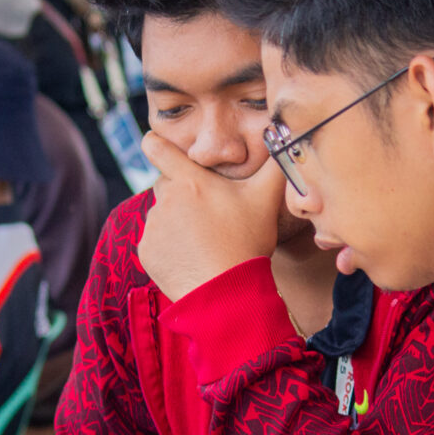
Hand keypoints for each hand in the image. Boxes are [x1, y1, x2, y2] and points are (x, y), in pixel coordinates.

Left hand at [137, 131, 285, 301]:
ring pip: (161, 214)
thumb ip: (275, 166)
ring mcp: (153, 226)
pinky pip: (155, 241)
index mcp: (190, 181)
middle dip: (181, 191)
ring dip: (176, 221)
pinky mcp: (146, 251)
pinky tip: (192, 256)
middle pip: (165, 184)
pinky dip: (169, 247)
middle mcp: (166, 199)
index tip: (154, 143)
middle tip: (206, 212)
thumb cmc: (247, 243)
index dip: (155, 143)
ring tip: (203, 240)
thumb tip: (287, 141)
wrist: (226, 293)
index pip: (157, 148)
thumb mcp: (266, 200)